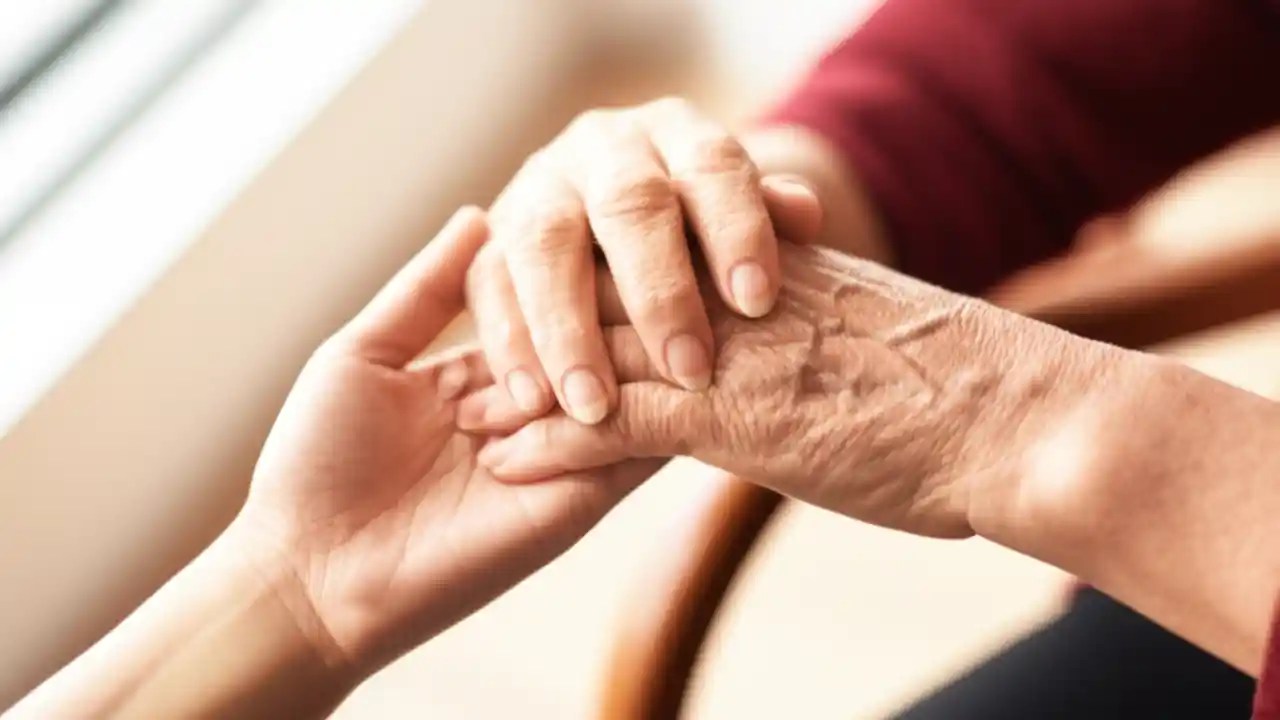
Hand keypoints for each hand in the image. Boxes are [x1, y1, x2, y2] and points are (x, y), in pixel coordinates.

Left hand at [239, 208, 660, 674]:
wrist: (317, 572)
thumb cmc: (320, 462)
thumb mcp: (365, 352)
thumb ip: (426, 288)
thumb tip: (480, 211)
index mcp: (483, 368)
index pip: (549, 300)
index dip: (575, 262)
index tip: (612, 212)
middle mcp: (532, 406)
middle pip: (597, 336)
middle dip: (621, 297)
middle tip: (661, 248)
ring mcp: (561, 452)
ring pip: (629, 381)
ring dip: (644, 343)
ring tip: (677, 290)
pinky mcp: (581, 496)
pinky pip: (633, 441)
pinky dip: (653, 400)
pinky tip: (675, 352)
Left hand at [462, 241, 1128, 538]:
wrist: (1016, 418)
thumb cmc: (968, 394)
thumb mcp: (883, 341)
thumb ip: (827, 333)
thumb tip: (814, 350)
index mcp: (773, 274)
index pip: (659, 269)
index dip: (598, 294)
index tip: (553, 317)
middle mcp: (739, 303)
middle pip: (611, 299)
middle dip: (547, 332)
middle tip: (487, 363)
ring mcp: (731, 355)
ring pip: (600, 355)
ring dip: (530, 387)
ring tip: (475, 417)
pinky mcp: (732, 417)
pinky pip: (620, 421)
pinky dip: (557, 441)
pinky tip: (511, 458)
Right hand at [467, 97, 822, 425]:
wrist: (611, 234)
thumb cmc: (702, 245)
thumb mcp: (737, 229)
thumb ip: (767, 223)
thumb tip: (804, 215)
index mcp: (677, 134)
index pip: (712, 166)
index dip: (736, 230)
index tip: (759, 303)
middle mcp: (603, 149)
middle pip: (629, 204)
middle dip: (659, 292)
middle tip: (690, 371)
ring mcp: (538, 186)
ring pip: (544, 244)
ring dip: (569, 329)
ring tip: (596, 407)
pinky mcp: (490, 238)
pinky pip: (485, 283)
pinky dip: (507, 344)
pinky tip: (533, 401)